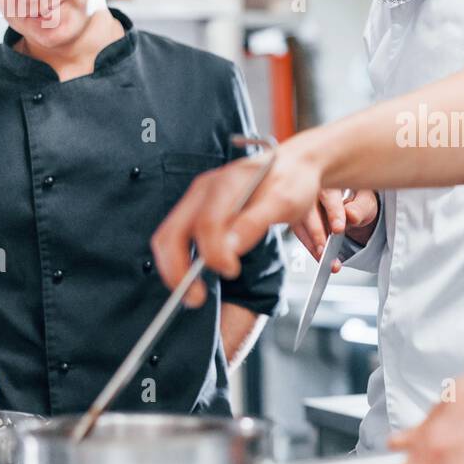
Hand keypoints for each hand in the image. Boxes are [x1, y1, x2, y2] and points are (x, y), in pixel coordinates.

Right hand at [152, 139, 323, 305]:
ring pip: (168, 236)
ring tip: (193, 294)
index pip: (206, 223)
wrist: (294, 165)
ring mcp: (198, 199)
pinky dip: (179, 260)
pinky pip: (176, 237)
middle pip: (172, 232)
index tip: (230, 271)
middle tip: (195, 298)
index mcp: (225, 183)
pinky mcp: (198, 210)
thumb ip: (254, 223)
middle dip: (177, 269)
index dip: (213, 252)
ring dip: (174, 268)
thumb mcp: (283, 201)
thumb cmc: (291, 181)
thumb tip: (229, 249)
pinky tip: (193, 277)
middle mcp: (204, 190)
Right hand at [290, 190, 379, 272]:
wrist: (353, 207)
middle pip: (307, 208)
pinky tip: (319, 256)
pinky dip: (309, 246)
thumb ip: (360, 208)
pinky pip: (299, 232)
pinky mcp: (297, 217)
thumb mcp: (366, 203)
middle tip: (325, 249)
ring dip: (310, 243)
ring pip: (299, 222)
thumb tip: (350, 215)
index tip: (338, 229)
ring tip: (324, 258)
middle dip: (316, 231)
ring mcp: (302, 201)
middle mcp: (312, 188)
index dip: (333, 212)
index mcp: (331, 179)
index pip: (329, 194)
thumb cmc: (357, 201)